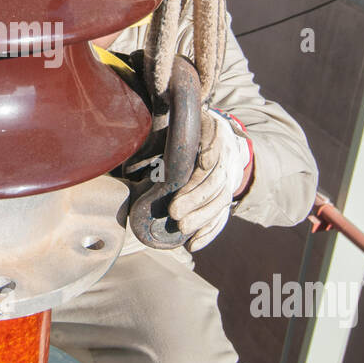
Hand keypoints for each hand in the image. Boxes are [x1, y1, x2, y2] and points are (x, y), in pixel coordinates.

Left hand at [168, 109, 251, 251]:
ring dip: (201, 217)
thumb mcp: (187, 119)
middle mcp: (227, 156)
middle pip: (214, 181)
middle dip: (196, 198)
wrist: (226, 136)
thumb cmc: (193, 128)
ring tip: (182, 228)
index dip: (207, 161)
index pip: (215, 149)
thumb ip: (170, 127)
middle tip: (175, 213)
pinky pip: (222, 215)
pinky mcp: (228, 194)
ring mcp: (230, 177)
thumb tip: (133, 148)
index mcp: (216, 133)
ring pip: (219, 201)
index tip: (200, 167)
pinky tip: (194, 243)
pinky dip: (209, 231)